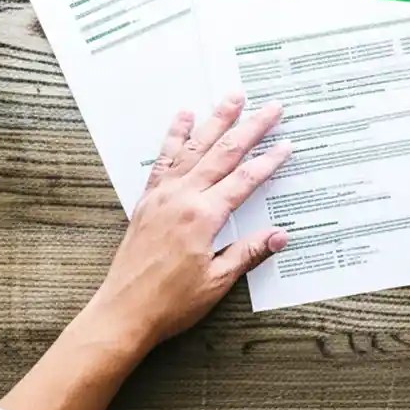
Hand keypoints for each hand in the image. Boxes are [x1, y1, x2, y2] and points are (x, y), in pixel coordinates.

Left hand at [86, 93, 292, 349]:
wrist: (123, 312)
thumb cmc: (171, 303)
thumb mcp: (217, 281)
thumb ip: (248, 253)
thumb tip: (281, 235)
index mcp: (203, 216)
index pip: (244, 181)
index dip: (268, 162)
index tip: (287, 145)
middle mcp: (182, 197)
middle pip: (223, 154)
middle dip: (250, 128)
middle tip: (271, 107)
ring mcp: (162, 195)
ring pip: (195, 148)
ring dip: (215, 121)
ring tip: (232, 97)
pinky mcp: (148, 201)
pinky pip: (164, 159)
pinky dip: (175, 136)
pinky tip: (184, 117)